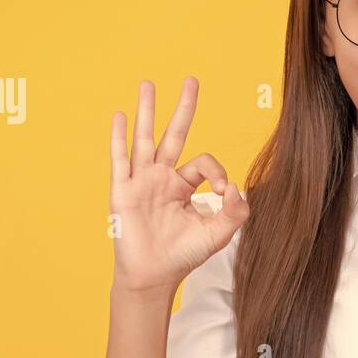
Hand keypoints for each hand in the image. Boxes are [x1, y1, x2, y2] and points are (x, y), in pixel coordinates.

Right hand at [108, 78, 249, 293]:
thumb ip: (235, 212)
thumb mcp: (218, 234)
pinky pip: (121, 160)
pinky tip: (119, 116)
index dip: (219, 173)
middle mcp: (163, 178)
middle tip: (192, 81)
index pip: (204, 163)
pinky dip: (120, 138)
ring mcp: (142, 182)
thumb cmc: (183, 256)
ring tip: (148, 84)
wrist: (154, 276)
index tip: (225, 193)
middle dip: (184, 108)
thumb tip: (238, 188)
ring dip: (148, 111)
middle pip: (175, 134)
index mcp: (184, 186)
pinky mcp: (124, 191)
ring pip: (146, 139)